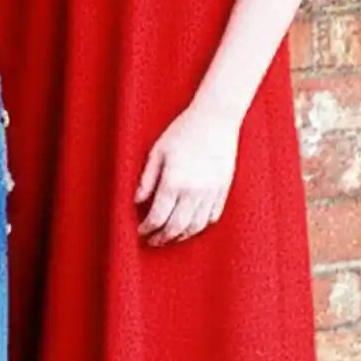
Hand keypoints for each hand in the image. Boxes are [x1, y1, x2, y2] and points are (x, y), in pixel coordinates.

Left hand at [135, 103, 241, 246]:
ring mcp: (211, 192)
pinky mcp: (223, 190)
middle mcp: (193, 191)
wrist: (216, 119)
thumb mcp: (157, 151)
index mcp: (173, 182)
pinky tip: (191, 226)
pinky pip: (212, 217)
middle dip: (162, 238)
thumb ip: (147, 179)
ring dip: (181, 236)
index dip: (147, 228)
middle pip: (176, 227)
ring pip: (195, 226)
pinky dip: (200, 226)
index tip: (140, 231)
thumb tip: (137, 201)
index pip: (158, 217)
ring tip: (170, 237)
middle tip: (152, 241)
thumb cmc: (183, 131)